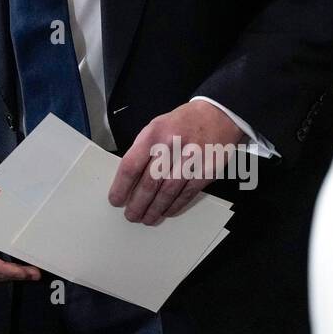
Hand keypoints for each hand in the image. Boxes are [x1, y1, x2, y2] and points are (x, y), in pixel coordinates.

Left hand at [108, 100, 245, 225]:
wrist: (216, 115)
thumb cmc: (181, 123)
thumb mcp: (156, 127)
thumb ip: (142, 150)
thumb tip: (128, 179)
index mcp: (154, 134)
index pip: (132, 165)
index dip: (121, 186)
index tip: (116, 199)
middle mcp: (171, 147)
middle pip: (149, 183)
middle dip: (138, 203)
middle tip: (131, 215)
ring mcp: (191, 160)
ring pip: (168, 192)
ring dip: (155, 209)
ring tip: (146, 218)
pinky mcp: (206, 171)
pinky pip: (187, 193)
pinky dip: (175, 206)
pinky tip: (166, 211)